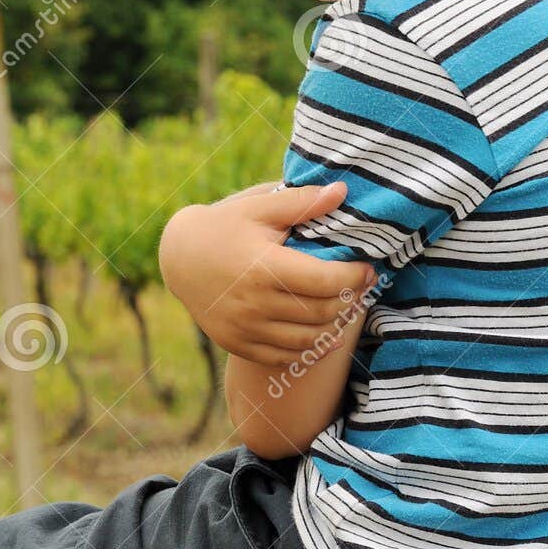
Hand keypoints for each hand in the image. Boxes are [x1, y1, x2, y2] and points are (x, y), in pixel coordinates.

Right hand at [160, 181, 377, 365]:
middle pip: (321, 313)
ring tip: (348, 308)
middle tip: (364, 287)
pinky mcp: (238, 344)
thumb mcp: (259, 207)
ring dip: (336, 327)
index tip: (368, 268)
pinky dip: (310, 350)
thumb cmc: (224, 226)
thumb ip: (301, 202)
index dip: (355, 278)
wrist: (179, 257)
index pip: (325, 281)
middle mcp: (253, 303)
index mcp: (262, 267)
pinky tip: (325, 335)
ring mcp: (245, 328)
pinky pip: (284, 357)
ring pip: (308, 340)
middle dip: (351, 300)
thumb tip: (342, 191)